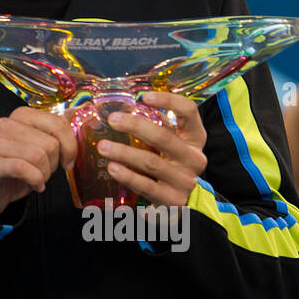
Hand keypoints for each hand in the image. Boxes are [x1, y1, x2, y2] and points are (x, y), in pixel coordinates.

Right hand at [0, 107, 76, 219]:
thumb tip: (79, 129)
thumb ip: (55, 135)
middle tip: (44, 171)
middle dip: (53, 164)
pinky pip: (22, 168)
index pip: (57, 122)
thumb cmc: (16, 169)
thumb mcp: (38, 148)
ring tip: (37, 178)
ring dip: (44, 174)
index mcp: (21, 116)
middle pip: (50, 143)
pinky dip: (35, 180)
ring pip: (38, 156)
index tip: (67, 160)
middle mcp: (6, 124)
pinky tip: (35, 185)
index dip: (70, 145)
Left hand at [99, 91, 207, 206]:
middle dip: (135, 126)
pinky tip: (112, 167)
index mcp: (195, 137)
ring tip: (103, 146)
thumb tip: (121, 106)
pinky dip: (128, 176)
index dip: (168, 100)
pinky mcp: (173, 201)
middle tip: (112, 120)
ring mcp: (186, 181)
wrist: (179, 201)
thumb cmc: (168, 162)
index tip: (144, 97)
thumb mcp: (170, 142)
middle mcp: (194, 158)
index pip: (189, 111)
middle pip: (164, 137)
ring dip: (124, 153)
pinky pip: (147, 186)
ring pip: (151, 163)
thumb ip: (155, 125)